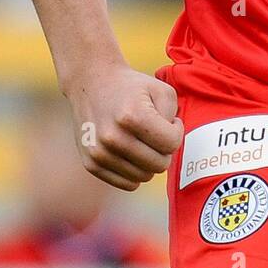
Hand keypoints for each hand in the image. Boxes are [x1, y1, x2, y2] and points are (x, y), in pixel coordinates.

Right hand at [65, 63, 184, 190]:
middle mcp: (112, 137)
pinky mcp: (91, 164)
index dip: (177, 131)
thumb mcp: (161, 90)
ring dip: (150, 161)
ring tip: (143, 141)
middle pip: (160, 164)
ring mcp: (99, 153)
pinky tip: (132, 152)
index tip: (170, 122)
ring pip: (145, 176)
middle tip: (156, 133)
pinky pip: (128, 184)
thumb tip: (171, 146)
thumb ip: (174, 116)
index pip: (171, 144)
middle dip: (164, 149)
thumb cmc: (132, 88)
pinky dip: (135, 171)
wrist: (91, 83)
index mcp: (131, 116)